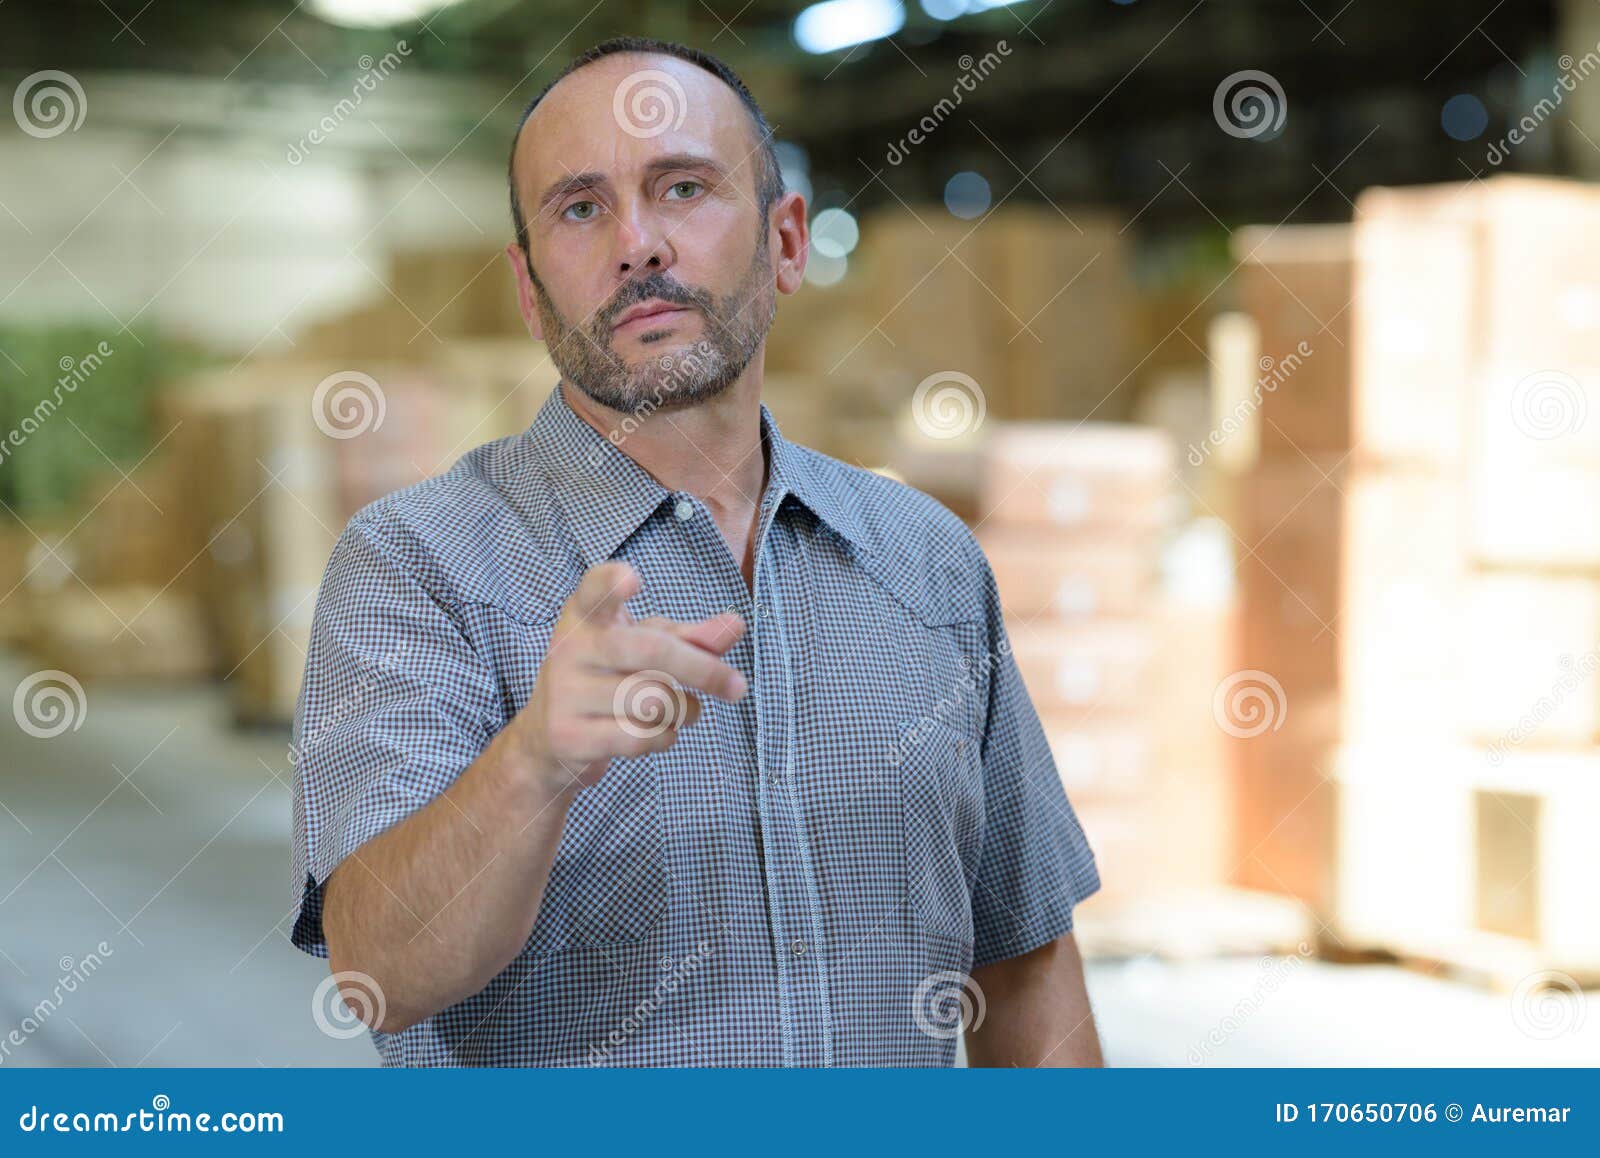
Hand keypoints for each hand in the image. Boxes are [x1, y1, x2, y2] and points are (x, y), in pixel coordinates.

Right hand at [510, 561, 746, 796]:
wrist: (549, 739)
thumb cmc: (609, 679)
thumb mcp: (646, 648)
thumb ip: (690, 637)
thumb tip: (736, 625)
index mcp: (586, 616)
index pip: (594, 589)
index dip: (611, 582)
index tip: (632, 578)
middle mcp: (569, 648)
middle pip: (651, 650)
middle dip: (703, 670)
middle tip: (738, 687)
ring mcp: (564, 693)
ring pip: (654, 700)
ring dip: (684, 710)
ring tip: (681, 710)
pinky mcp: (568, 736)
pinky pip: (640, 737)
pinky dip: (664, 738)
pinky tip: (657, 733)